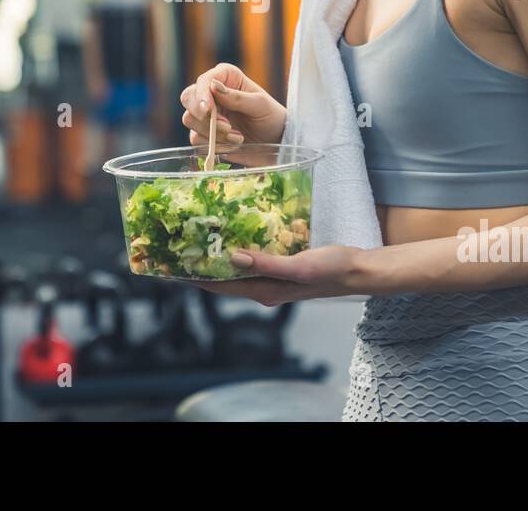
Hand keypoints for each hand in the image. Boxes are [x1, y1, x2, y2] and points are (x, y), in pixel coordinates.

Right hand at [180, 63, 285, 147]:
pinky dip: (213, 143)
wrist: (275, 143)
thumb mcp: (260, 105)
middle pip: (188, 97)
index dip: (202, 94)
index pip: (204, 80)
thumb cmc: (272, 117)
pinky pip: (195, 138)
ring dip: (212, 131)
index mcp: (226, 77)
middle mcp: (212, 93)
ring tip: (237, 136)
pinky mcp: (205, 133)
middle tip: (226, 126)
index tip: (208, 110)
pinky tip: (234, 143)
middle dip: (202, 114)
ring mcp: (206, 114)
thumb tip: (213, 86)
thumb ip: (237, 97)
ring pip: (190, 119)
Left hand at [188, 245, 367, 305]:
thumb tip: (232, 257)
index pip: (219, 286)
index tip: (169, 266)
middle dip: (198, 268)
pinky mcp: (281, 269)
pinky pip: (251, 262)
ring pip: (235, 271)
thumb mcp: (300, 266)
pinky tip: (233, 238)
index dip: (193, 278)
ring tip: (196, 242)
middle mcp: (263, 288)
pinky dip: (236, 252)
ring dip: (215, 260)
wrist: (358, 271)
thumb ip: (267, 263)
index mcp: (263, 290)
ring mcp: (272, 280)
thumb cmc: (332, 269)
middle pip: (222, 280)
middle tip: (176, 249)